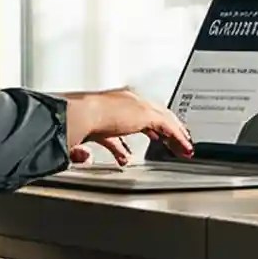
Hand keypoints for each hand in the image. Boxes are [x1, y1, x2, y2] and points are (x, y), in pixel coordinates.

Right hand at [63, 88, 193, 162]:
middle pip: (154, 114)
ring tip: (184, 146)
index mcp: (110, 103)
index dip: (148, 126)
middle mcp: (126, 101)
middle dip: (166, 129)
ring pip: (164, 119)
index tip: (154, 135)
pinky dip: (177, 137)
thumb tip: (84, 156)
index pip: (136, 114)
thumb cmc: (73, 122)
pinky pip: (168, 126)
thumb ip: (85, 148)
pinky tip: (183, 147)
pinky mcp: (146, 114)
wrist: (78, 115)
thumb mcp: (82, 137)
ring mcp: (137, 105)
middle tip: (174, 141)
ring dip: (176, 134)